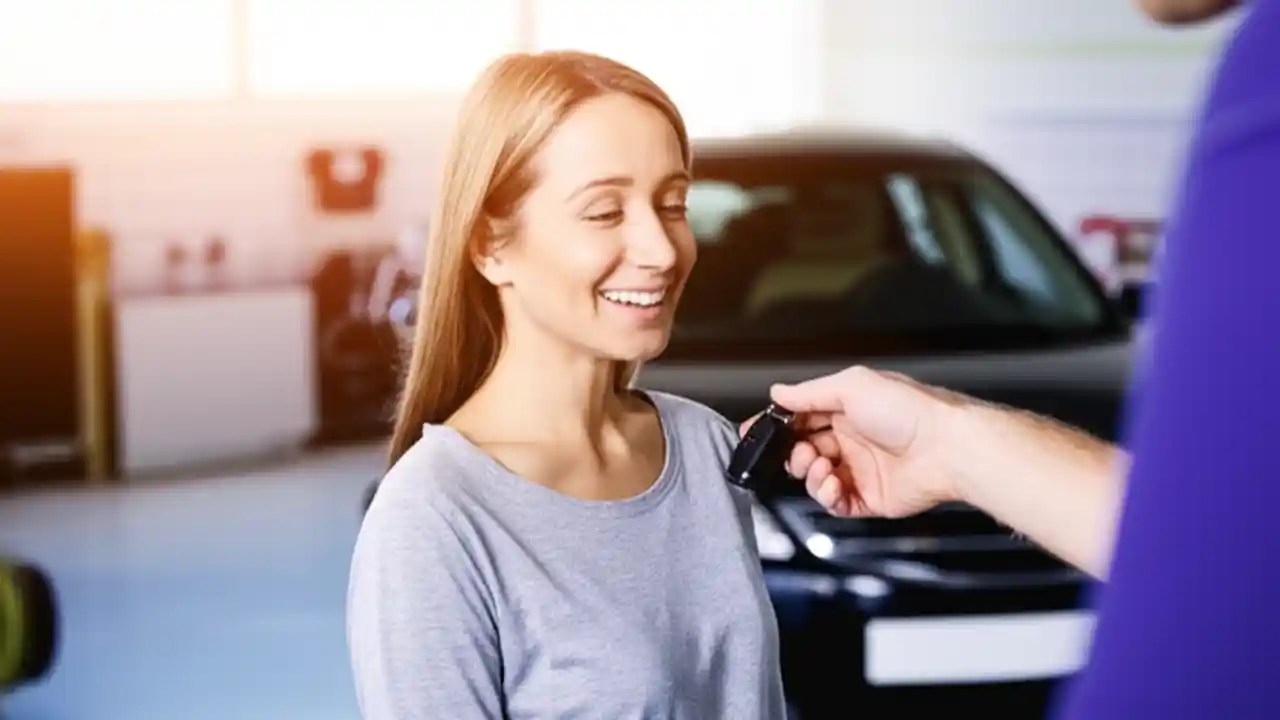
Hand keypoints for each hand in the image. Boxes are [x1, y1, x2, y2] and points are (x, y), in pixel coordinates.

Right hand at [741, 366, 967, 517]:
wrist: (947, 448)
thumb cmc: (910, 410)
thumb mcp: (853, 386)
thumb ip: (810, 392)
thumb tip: (778, 392)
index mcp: (847, 409)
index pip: (801, 418)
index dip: (777, 426)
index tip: (755, 433)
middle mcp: (852, 439)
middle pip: (803, 451)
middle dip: (793, 454)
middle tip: (800, 453)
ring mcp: (860, 470)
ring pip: (815, 480)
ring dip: (809, 476)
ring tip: (821, 469)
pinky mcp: (869, 498)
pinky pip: (836, 503)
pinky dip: (826, 496)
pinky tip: (833, 484)